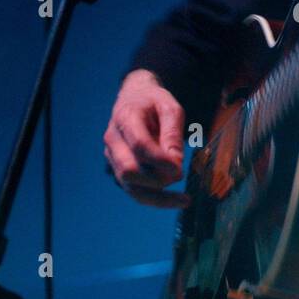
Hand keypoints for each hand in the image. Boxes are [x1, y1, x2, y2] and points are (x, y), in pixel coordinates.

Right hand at [103, 70, 190, 208]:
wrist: (134, 98)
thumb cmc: (154, 102)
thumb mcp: (170, 108)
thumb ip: (172, 134)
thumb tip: (176, 165)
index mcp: (125, 118)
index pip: (139, 145)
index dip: (159, 161)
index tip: (180, 169)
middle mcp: (114, 140)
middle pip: (129, 171)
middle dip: (157, 179)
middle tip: (181, 175)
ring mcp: (113, 157)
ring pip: (130, 187)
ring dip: (158, 197)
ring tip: (184, 200)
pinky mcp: (120, 169)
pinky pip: (135, 191)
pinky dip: (156, 200)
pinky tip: (177, 201)